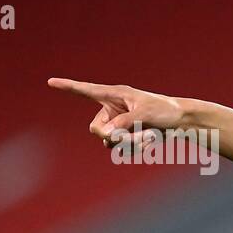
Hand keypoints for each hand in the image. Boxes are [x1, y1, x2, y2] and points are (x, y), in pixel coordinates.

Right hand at [47, 78, 184, 146]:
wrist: (181, 123)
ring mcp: (118, 125)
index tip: (51, 82)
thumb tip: (107, 134)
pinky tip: (150, 143)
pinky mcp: (126, 138)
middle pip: (96, 129)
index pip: (87, 91)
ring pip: (110, 143)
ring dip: (129, 144)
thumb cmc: (165, 110)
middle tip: (129, 137)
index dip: (68, 87)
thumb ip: (124, 122)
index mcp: (114, 95)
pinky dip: (135, 149)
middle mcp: (112, 110)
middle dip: (112, 136)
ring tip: (149, 137)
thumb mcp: (145, 113)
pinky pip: (121, 150)